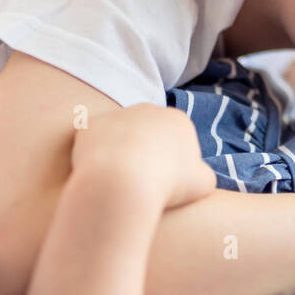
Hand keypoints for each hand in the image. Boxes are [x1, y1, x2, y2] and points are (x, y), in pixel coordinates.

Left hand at [70, 104, 215, 210]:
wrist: (122, 183)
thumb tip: (195, 172)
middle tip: (143, 180)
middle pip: (148, 132)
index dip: (173, 162)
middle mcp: (148, 109)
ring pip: (120, 135)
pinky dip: (97, 158)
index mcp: (178, 120)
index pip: (177, 138)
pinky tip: (100, 176)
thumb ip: (201, 173)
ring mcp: (118, 115)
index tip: (167, 181)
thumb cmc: (168, 185)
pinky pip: (95, 143)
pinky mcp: (91, 126)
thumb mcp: (203, 183)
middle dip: (146, 152)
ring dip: (121, 153)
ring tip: (120, 180)